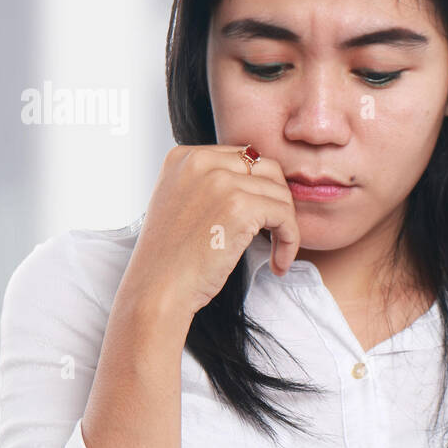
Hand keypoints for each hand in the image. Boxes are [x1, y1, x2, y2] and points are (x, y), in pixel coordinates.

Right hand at [120, 143, 300, 322]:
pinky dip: (290, 241)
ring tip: (278, 254)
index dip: (259, 190)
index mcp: (184, 157)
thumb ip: (210, 185)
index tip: (260, 220)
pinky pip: (285, 216)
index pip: (243, 158)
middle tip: (277, 233)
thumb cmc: (170, 259)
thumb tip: (255, 183)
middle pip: (267, 169)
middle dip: (278, 202)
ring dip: (286, 226)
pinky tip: (279, 262)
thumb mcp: (182, 204)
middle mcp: (200, 162)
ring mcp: (221, 182)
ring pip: (281, 194)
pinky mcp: (241, 206)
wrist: (157, 289)